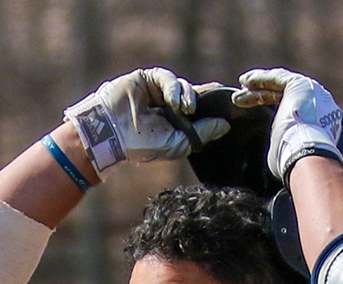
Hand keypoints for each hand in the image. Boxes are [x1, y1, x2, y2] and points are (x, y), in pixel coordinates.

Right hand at [64, 68, 228, 174]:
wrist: (111, 135)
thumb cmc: (143, 145)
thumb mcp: (179, 143)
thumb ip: (203, 134)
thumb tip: (226, 125)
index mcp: (177, 122)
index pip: (201, 111)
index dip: (214, 108)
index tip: (231, 107)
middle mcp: (169, 105)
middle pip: (195, 95)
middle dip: (205, 99)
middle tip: (211, 105)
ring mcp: (158, 91)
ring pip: (183, 86)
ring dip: (188, 95)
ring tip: (187, 109)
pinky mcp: (148, 79)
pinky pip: (167, 77)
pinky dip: (174, 88)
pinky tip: (174, 101)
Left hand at [234, 68, 342, 179]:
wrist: (306, 154)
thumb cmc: (296, 161)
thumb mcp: (288, 154)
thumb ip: (283, 148)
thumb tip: (274, 157)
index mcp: (318, 122)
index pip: (292, 110)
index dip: (271, 108)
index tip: (253, 113)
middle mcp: (318, 103)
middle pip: (284, 95)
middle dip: (262, 95)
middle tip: (242, 99)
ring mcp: (310, 92)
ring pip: (279, 84)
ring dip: (259, 85)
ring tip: (241, 87)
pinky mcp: (299, 85)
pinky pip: (276, 78)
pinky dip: (260, 78)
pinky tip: (245, 81)